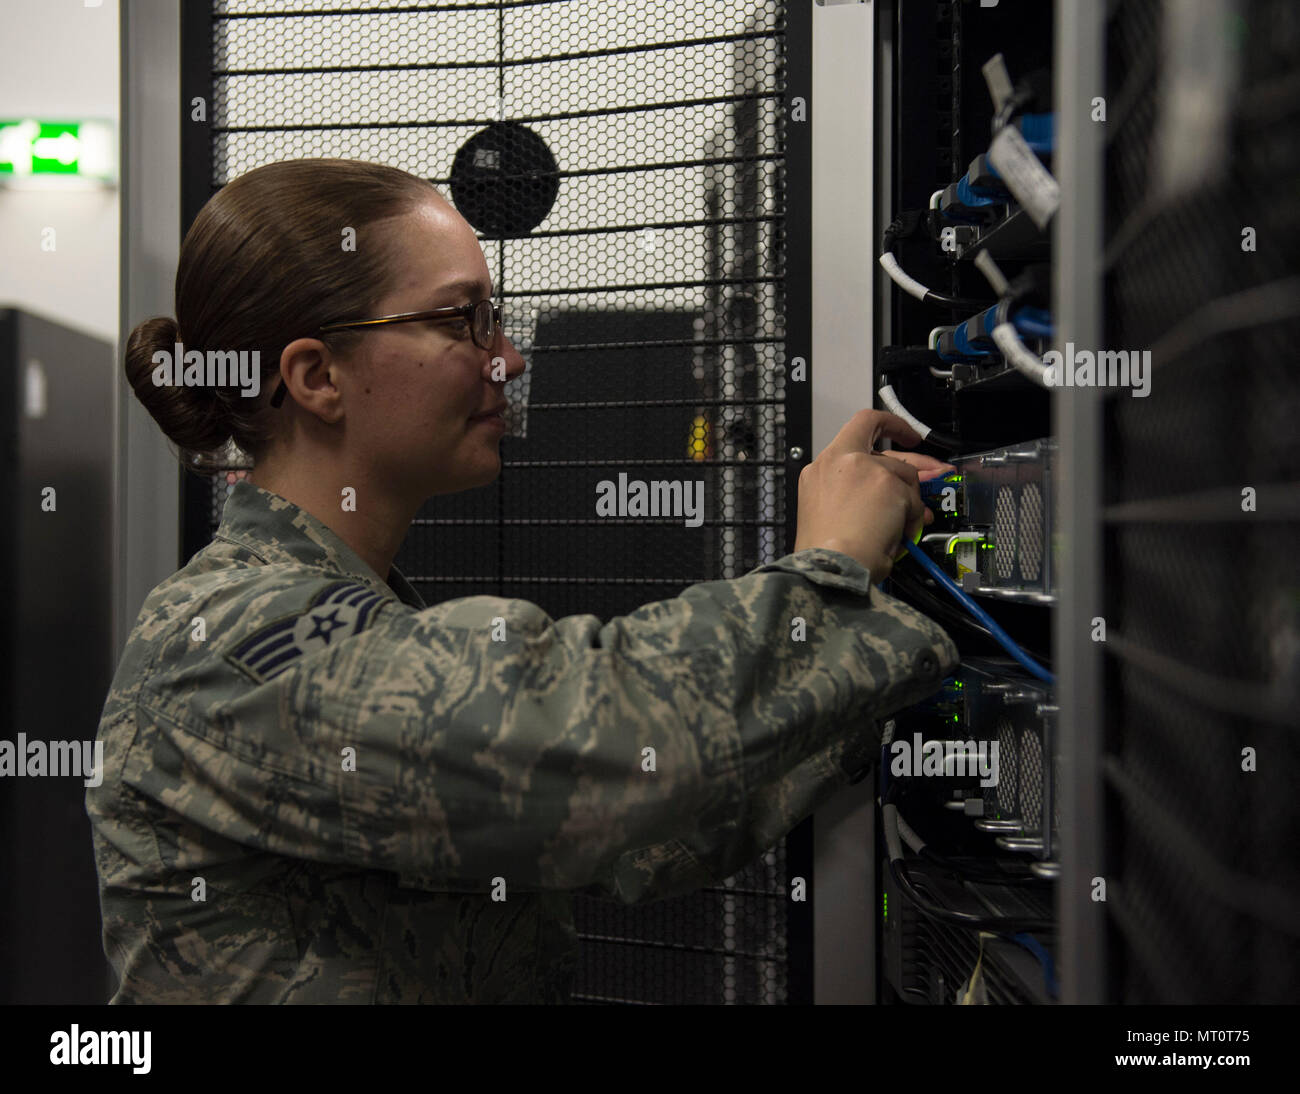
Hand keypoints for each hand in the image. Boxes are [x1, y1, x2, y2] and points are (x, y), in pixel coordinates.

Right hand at [793, 409, 946, 579]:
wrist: (830, 566)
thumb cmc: (827, 552)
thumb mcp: (832, 513)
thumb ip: (862, 495)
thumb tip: (902, 498)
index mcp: (821, 469)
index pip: (859, 428)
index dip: (888, 426)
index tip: (904, 435)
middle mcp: (840, 460)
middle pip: (890, 451)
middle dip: (919, 465)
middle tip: (936, 474)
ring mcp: (865, 468)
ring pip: (904, 476)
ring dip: (908, 504)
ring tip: (898, 529)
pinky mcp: (887, 482)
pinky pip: (912, 499)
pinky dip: (911, 520)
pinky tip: (898, 535)